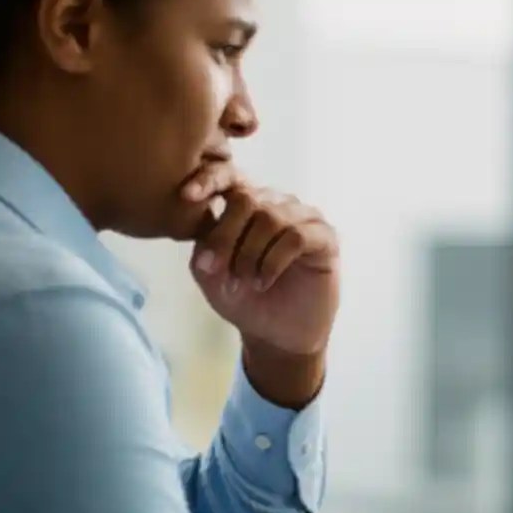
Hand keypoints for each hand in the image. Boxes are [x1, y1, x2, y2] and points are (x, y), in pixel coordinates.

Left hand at [182, 162, 339, 406]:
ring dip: (250, 254)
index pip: (230, 176)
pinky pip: (295, 236)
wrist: (276, 335)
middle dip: (226, 236)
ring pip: (271, 217)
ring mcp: (304, 218)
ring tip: (245, 281)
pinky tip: (263, 281)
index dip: (209, 179)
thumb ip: (203, 241)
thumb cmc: (243, 299)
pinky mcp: (325, 238)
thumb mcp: (209, 271)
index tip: (187, 196)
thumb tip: (202, 216)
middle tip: (216, 269)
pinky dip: (273, 261)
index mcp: (247, 204)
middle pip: (247, 199)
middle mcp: (277, 204)